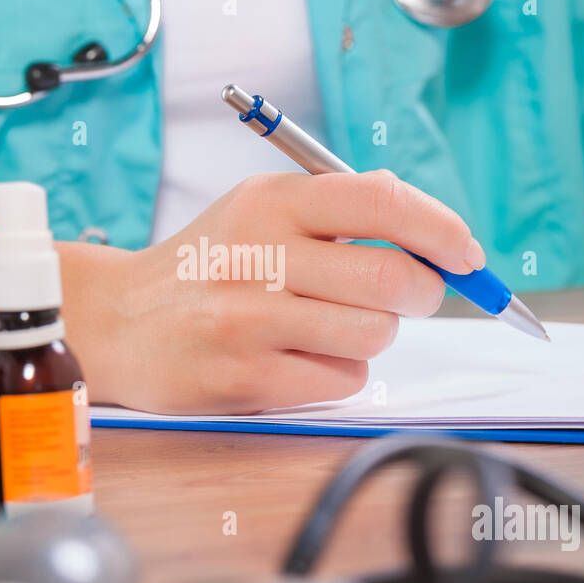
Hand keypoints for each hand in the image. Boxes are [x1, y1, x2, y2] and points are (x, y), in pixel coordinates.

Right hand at [75, 171, 485, 413]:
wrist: (117, 323)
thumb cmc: (207, 268)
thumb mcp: (259, 211)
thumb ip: (338, 208)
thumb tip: (430, 225)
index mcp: (270, 201)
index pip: (381, 202)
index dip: (441, 229)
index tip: (466, 254)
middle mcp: (257, 254)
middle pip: (392, 278)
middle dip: (420, 294)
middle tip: (406, 297)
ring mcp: (247, 319)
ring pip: (372, 334)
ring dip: (371, 336)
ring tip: (330, 328)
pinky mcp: (243, 377)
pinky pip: (341, 381)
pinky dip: (338, 374)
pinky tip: (299, 359)